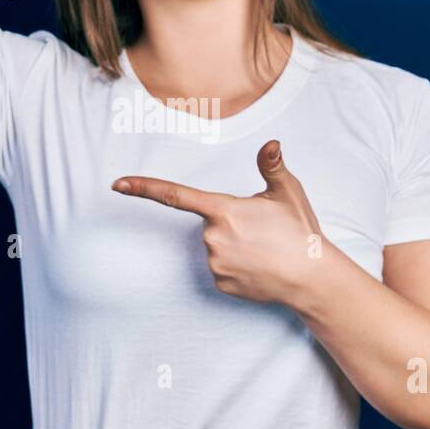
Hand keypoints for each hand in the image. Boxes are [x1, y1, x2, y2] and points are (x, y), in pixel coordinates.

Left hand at [111, 140, 329, 305]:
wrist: (312, 278)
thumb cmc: (301, 232)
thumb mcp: (287, 193)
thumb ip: (271, 166)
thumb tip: (271, 144)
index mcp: (224, 209)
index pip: (176, 195)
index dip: (143, 188)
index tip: (118, 184)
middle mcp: (213, 237)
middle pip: (211, 223)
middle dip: (231, 222)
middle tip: (263, 231)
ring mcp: (214, 263)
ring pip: (216, 246)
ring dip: (234, 245)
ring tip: (265, 249)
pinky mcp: (220, 283)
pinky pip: (221, 268)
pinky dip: (237, 265)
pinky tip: (259, 267)